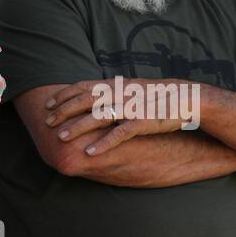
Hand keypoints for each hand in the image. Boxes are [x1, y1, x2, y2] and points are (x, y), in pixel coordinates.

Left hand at [44, 80, 181, 151]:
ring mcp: (132, 107)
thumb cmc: (156, 95)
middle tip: (47, 123)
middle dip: (64, 112)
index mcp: (117, 84)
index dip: (64, 95)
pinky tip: (90, 152)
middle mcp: (122, 93)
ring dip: (78, 128)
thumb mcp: (130, 88)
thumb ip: (110, 91)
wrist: (188, 98)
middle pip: (86, 101)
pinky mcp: (143, 122)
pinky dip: (104, 143)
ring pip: (99, 117)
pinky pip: (120, 133)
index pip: (84, 87)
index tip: (48, 104)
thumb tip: (89, 96)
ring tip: (61, 138)